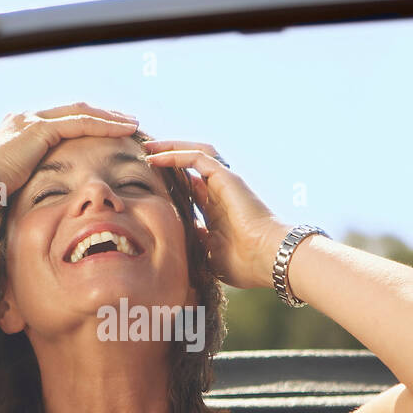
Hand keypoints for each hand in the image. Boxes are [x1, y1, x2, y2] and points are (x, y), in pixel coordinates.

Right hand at [0, 103, 139, 212]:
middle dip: (102, 116)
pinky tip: (124, 130)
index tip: (105, 132)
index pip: (60, 122)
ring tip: (131, 124)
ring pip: (81, 113)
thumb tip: (26, 197)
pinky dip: (104, 126)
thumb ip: (23, 182)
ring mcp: (32, 121)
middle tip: (125, 121)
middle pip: (73, 111)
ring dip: (109, 118)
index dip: (85, 125)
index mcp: (19, 130)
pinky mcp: (39, 129)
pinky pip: (81, 123)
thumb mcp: (9, 185)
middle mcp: (25, 119)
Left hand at [143, 141, 290, 289]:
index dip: (170, 183)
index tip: (146, 182)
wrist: (267, 258)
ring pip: (195, 154)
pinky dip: (175, 154)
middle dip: (168, 158)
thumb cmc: (245, 263)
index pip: (190, 188)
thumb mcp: (209, 254)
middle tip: (144, 157)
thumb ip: (194, 243)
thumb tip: (176, 238)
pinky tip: (156, 157)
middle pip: (192, 166)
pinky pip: (197, 158)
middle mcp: (220, 193)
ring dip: (170, 148)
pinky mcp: (226, 177)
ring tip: (148, 148)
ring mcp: (225, 183)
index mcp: (216, 211)